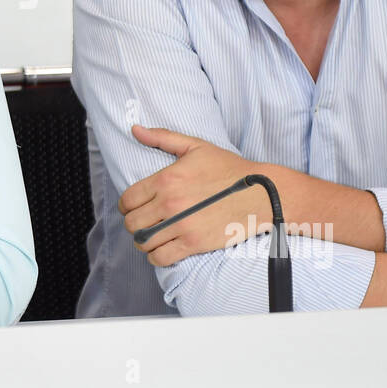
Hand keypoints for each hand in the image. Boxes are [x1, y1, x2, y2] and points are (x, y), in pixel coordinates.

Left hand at [120, 125, 270, 265]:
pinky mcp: (194, 244)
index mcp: (166, 179)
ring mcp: (181, 225)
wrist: (260, 193)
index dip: (126, 206)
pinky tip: (162, 249)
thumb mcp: (195, 146)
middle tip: (145, 223)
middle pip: (132, 223)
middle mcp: (170, 203)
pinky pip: (161, 258)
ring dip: (144, 241)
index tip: (133, 208)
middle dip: (135, 223)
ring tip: (152, 236)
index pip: (128, 200)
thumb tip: (135, 129)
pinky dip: (156, 257)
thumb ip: (162, 137)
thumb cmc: (228, 169)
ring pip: (143, 242)